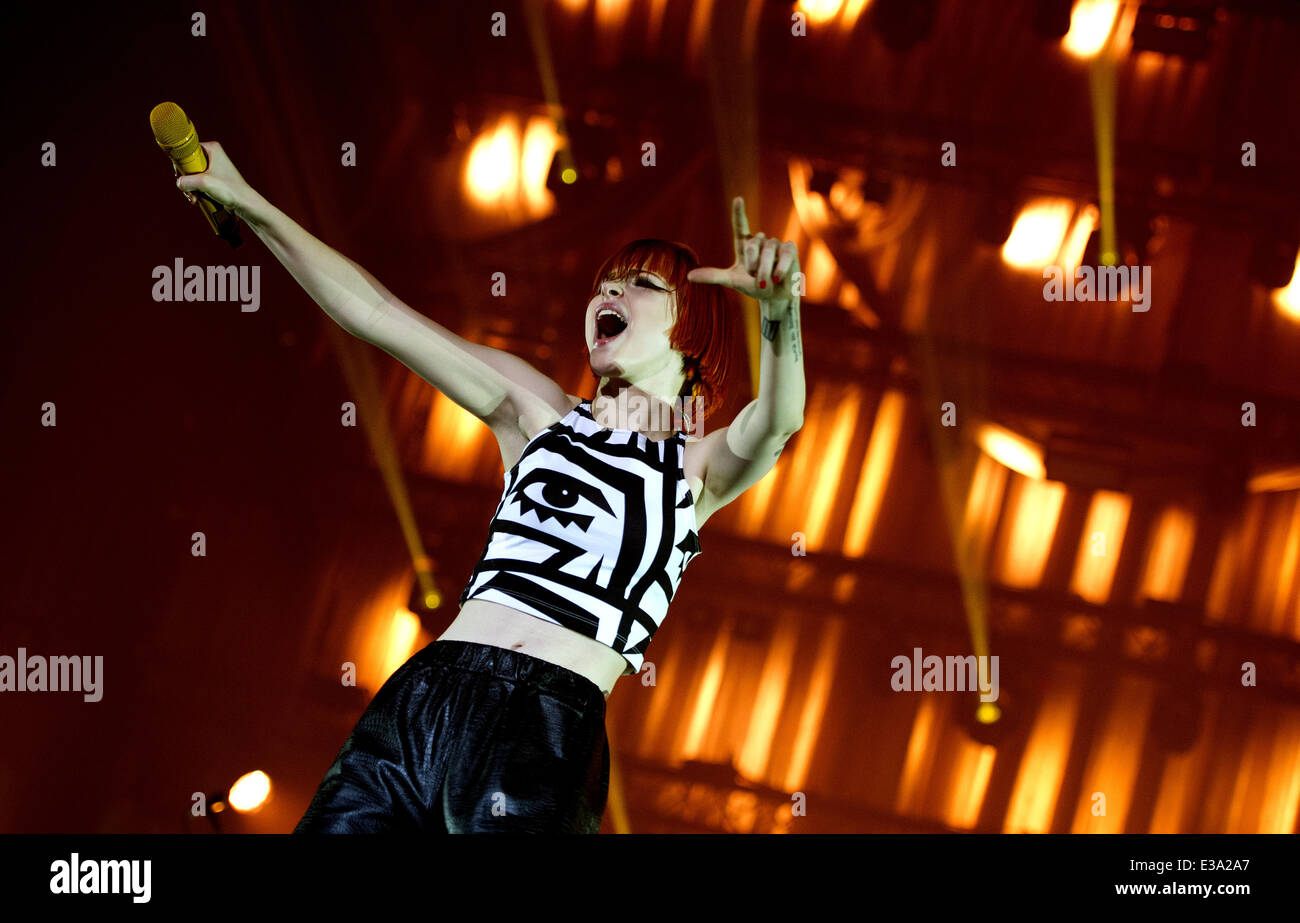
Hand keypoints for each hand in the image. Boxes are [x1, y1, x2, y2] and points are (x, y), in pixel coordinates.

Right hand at [173, 141, 255, 214]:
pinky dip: (195, 191)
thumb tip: (179, 183)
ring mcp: (213, 168)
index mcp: (211, 148)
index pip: (186, 150)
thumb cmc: (230, 190)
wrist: (245, 204)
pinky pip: (198, 183)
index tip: (181, 174)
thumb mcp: (204, 183)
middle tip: (188, 189)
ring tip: (194, 197)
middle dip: (185, 180)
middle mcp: (212, 155)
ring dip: (190, 188)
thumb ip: (186, 181)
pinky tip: (197, 199)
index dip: (181, 163)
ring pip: (192, 176)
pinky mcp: (214, 179)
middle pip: (187, 164)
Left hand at [686, 196, 799, 316]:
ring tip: (766, 281)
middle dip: (753, 265)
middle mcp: (760, 241)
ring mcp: (775, 244)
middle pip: (753, 245)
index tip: (738, 199)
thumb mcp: (732, 280)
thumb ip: (713, 276)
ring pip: (768, 251)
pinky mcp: (789, 249)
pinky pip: (783, 256)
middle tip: (756, 277)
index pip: (740, 225)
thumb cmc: (753, 286)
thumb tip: (689, 276)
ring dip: (765, 271)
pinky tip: (777, 278)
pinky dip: (779, 269)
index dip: (739, 212)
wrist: (774, 297)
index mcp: (745, 245)